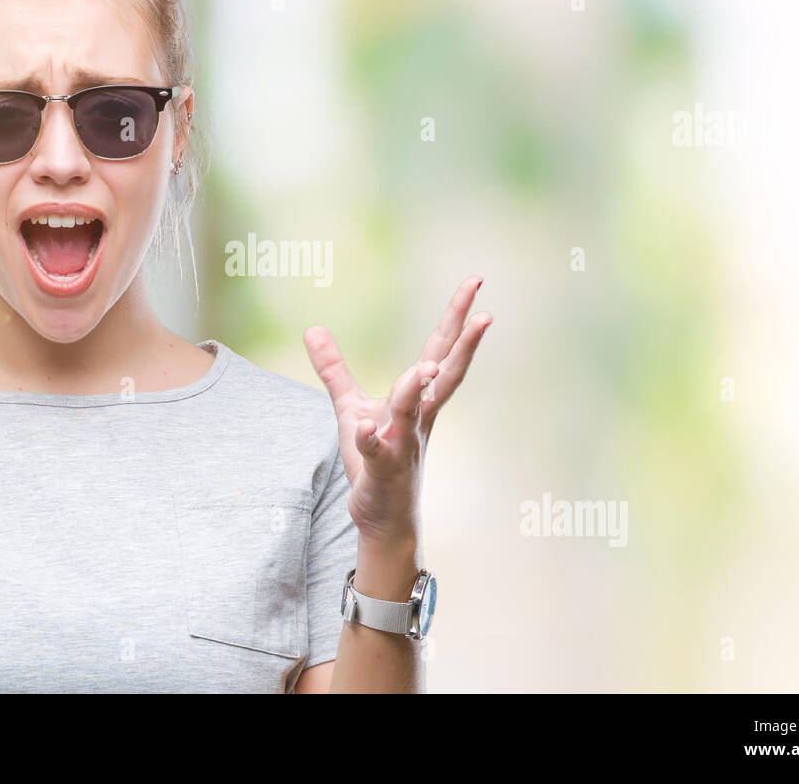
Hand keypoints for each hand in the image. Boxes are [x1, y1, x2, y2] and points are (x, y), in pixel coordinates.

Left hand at [303, 276, 490, 548]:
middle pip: (445, 374)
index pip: (441, 351)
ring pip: (411, 410)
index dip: (457, 318)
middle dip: (464, 344)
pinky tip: (367, 428)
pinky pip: (376, 449)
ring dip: (417, 388)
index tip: (475, 284)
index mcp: (418, 400)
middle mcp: (418, 418)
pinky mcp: (382, 468)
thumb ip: (334, 369)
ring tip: (425, 368)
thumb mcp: (351, 407)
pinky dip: (371, 438)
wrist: (380, 514)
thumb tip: (312, 328)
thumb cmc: (374, 458)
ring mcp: (402, 443)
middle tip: (485, 313)